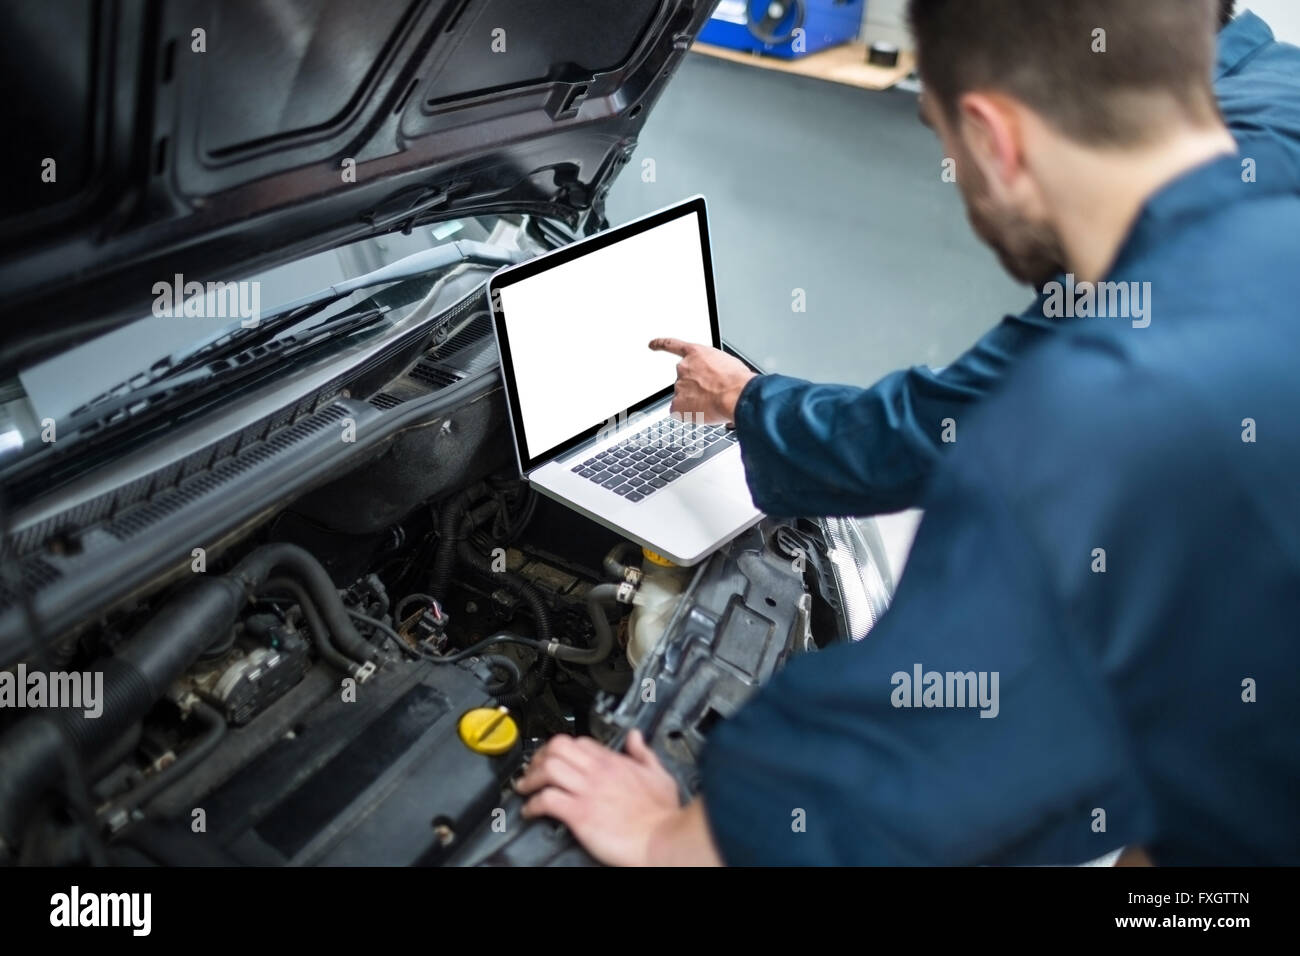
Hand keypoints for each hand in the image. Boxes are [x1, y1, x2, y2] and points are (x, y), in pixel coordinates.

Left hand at [517, 730, 720, 865]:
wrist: (662, 840)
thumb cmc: (662, 815)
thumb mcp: (659, 774)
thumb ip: (644, 754)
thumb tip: (635, 738)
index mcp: (614, 762)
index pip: (579, 743)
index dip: (562, 749)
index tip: (554, 758)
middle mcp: (597, 772)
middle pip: (557, 747)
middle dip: (540, 757)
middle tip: (532, 769)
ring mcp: (587, 791)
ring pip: (548, 768)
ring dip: (531, 777)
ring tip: (525, 788)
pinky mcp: (579, 814)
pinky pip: (547, 800)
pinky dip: (533, 804)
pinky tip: (530, 811)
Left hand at [649, 338, 756, 424]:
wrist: (736, 394)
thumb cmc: (737, 380)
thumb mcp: (727, 363)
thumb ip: (714, 368)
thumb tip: (715, 380)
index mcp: (696, 354)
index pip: (672, 346)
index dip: (660, 345)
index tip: (651, 344)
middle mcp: (683, 368)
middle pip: (684, 381)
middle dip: (695, 388)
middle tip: (712, 394)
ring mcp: (679, 386)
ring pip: (684, 398)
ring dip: (695, 401)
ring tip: (714, 403)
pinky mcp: (678, 405)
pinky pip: (680, 412)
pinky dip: (689, 415)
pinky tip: (703, 413)